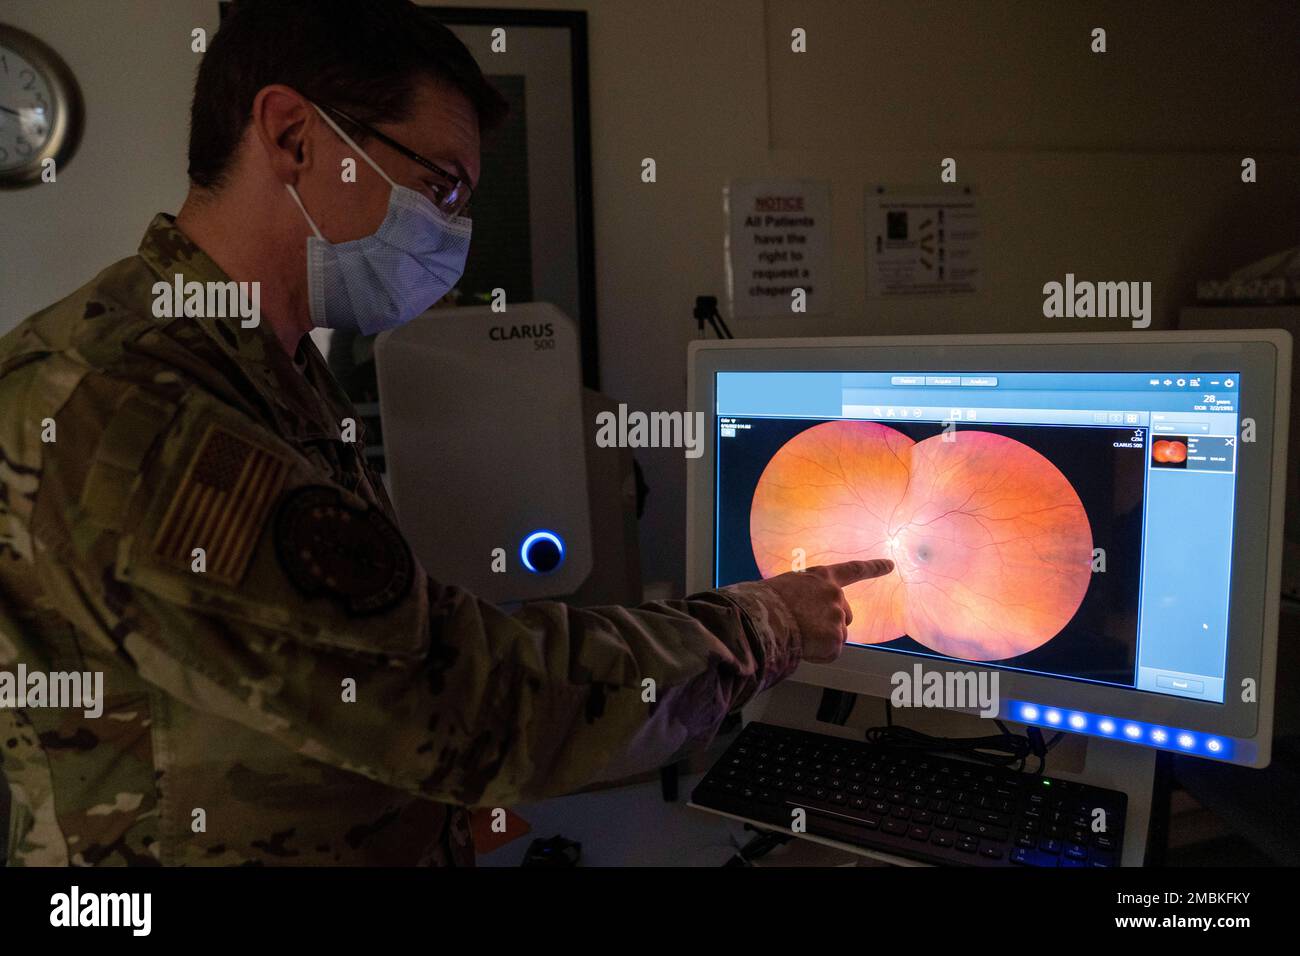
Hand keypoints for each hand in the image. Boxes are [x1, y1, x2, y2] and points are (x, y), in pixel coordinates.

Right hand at [762, 559, 893, 662]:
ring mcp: (837, 616)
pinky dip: (817, 655)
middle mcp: (834, 595)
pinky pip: (829, 653)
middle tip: (804, 629)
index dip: (873, 568)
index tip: (890, 565)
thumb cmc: (764, 603)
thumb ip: (805, 595)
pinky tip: (801, 647)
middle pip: (845, 616)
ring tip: (797, 636)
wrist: (761, 620)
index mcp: (821, 577)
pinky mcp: (835, 638)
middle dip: (831, 625)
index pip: (853, 570)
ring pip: (835, 636)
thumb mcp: (786, 587)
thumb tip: (803, 613)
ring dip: (821, 641)